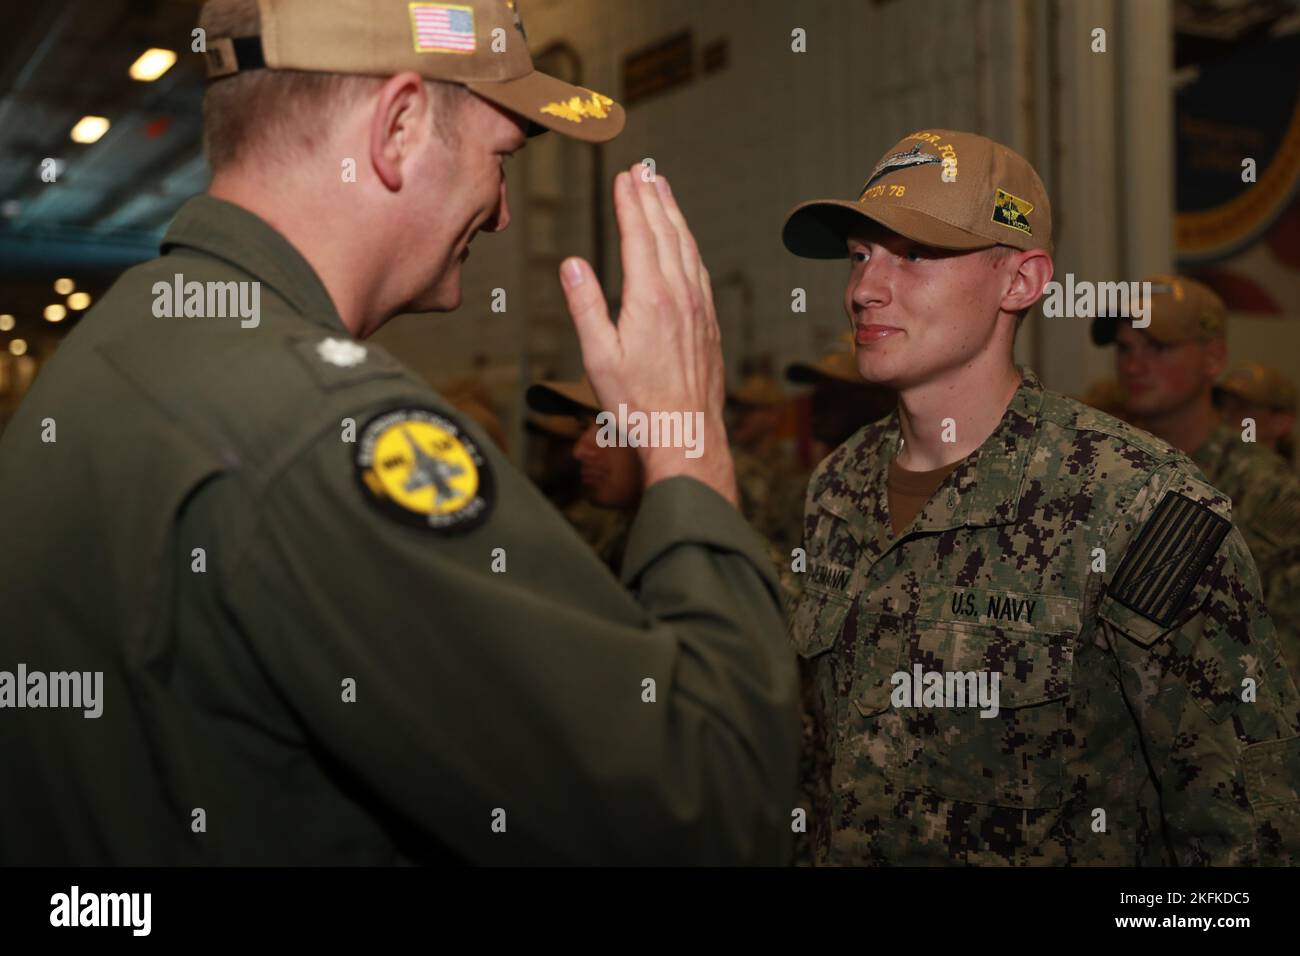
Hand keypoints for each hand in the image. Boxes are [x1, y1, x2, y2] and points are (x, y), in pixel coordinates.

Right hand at [560, 165, 736, 505]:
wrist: (686, 434)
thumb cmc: (637, 404)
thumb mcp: (599, 357)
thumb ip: (586, 306)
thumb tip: (572, 263)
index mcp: (650, 299)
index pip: (639, 237)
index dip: (631, 204)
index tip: (624, 177)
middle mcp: (680, 296)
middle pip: (666, 234)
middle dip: (653, 198)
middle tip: (644, 170)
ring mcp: (699, 308)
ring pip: (687, 248)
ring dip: (674, 216)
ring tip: (663, 190)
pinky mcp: (709, 323)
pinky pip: (699, 270)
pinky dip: (688, 245)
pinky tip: (684, 241)